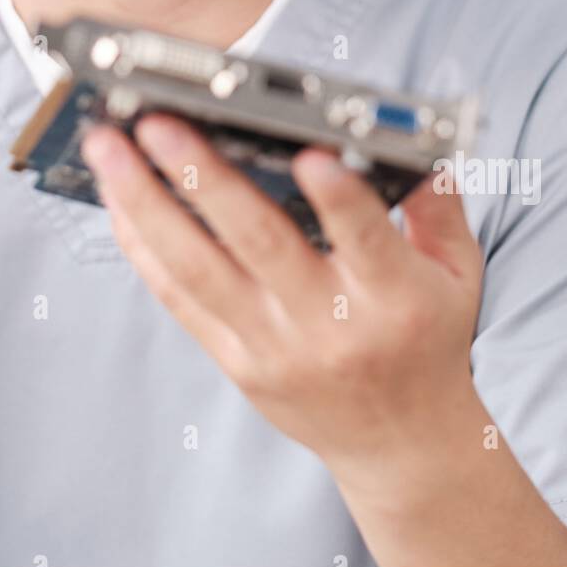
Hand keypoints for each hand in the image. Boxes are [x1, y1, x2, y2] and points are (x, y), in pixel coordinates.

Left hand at [80, 113, 483, 483]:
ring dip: (145, 204)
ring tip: (108, 150)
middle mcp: (327, 323)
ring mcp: (272, 345)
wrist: (400, 442)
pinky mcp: (235, 361)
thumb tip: (422, 146)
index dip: (338, 199)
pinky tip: (118, 199)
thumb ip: (439, 204)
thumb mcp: (458, 272)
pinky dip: (143, 246)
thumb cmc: (426, 339)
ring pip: (197, 269)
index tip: (310, 154)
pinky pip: (178, 299)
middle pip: (257, 243)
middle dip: (202, 177)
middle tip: (158, 123)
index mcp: (392, 295)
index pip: (365, 240)